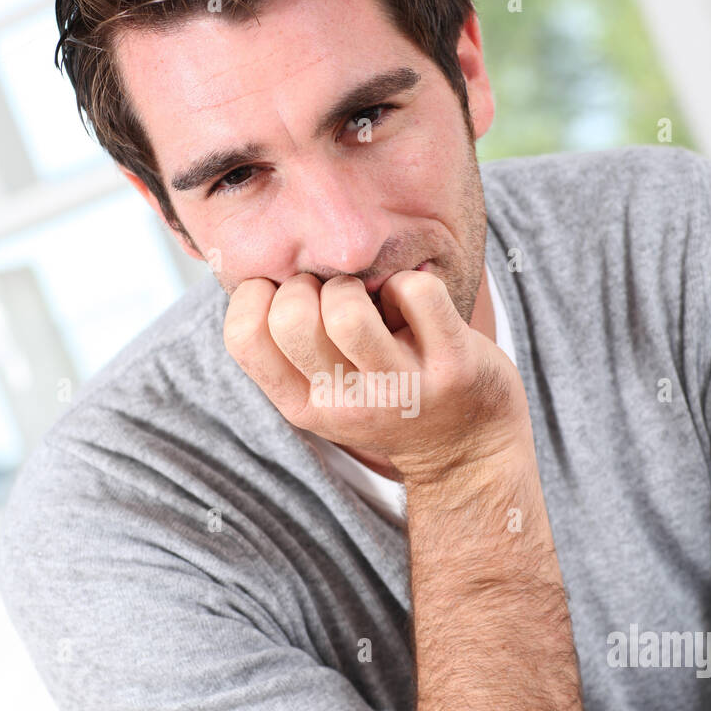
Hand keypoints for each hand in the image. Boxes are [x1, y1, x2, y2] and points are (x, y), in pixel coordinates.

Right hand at [223, 268, 530, 482]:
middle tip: (337, 298)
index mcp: (302, 406)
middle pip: (291, 315)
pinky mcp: (452, 367)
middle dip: (310, 284)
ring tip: (373, 301)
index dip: (259, 295)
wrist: (469, 448)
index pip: (242, 336)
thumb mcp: (327, 391)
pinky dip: (414, 281)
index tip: (291, 298)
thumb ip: (292, 347)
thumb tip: (262, 262)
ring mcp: (400, 389)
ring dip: (358, 284)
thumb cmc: (387, 395)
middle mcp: (345, 405)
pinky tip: (417, 306)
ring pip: (347, 308)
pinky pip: (416, 290)